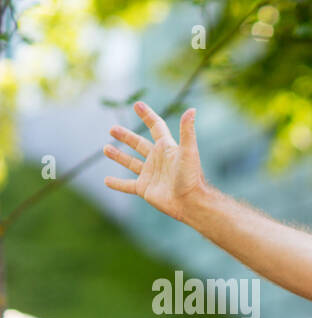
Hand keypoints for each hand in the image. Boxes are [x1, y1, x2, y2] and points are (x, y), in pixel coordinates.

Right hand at [103, 101, 207, 222]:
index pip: (156, 127)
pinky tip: (106, 181)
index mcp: (167, 148)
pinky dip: (117, 183)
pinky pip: (127, 185)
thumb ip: (187, 131)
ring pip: (131, 162)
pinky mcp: (145, 189)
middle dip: (126, 136)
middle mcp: (158, 160)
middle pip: (139, 144)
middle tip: (112, 129)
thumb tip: (192, 110)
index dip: (148, 116)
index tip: (137, 105)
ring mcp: (150, 174)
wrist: (190, 203)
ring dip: (119, 156)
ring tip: (105, 148)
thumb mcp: (188, 151)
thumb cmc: (191, 177)